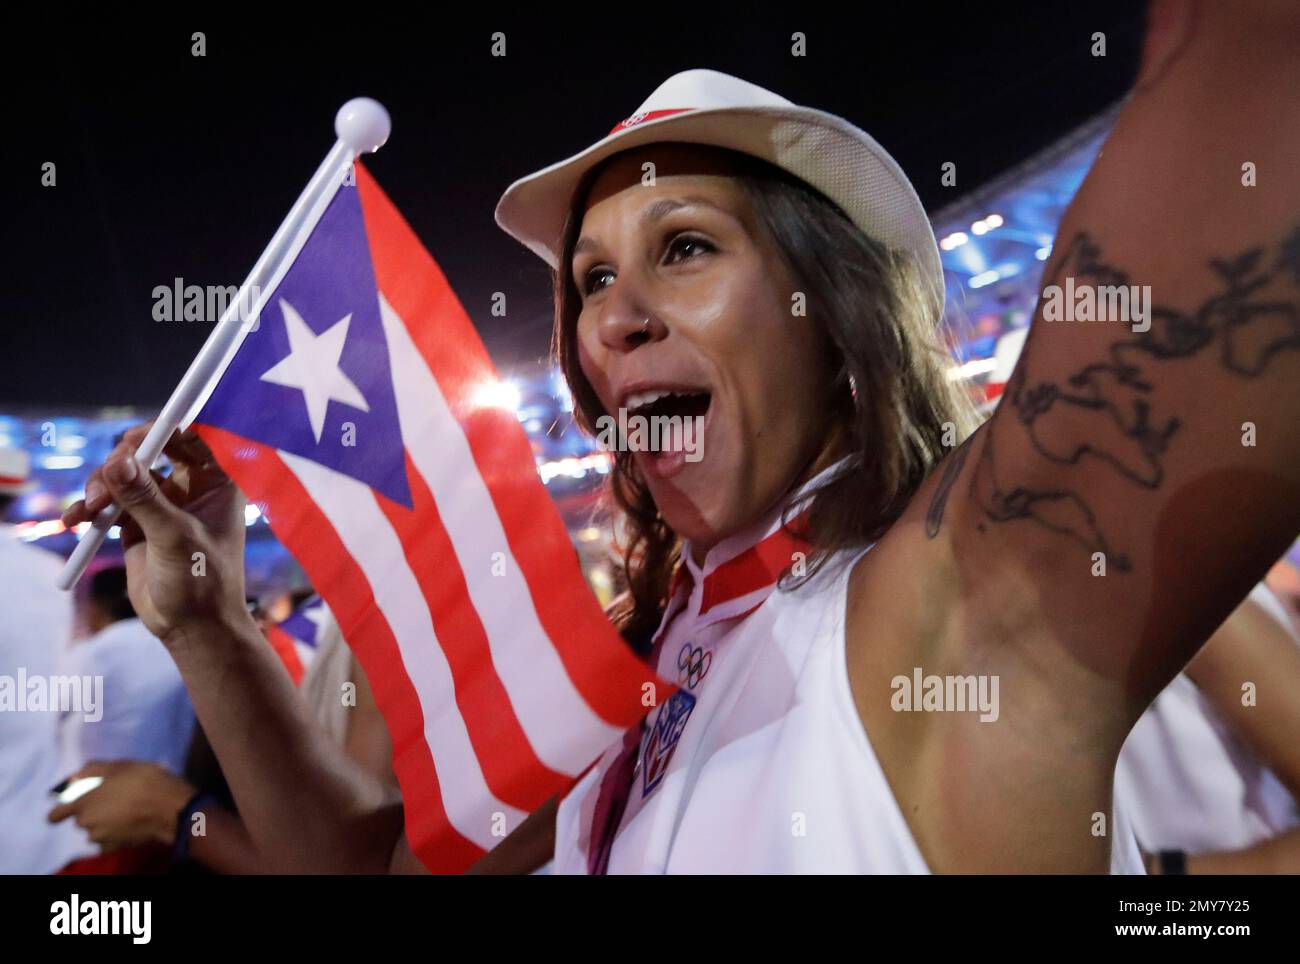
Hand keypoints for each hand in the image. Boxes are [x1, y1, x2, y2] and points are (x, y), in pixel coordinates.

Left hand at [47, 761, 196, 852]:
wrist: (170, 807)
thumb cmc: (144, 781)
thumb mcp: (119, 765)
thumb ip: (92, 770)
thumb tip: (75, 777)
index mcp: (82, 803)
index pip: (56, 814)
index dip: (62, 809)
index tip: (75, 803)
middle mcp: (86, 823)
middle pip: (80, 819)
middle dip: (93, 810)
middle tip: (114, 797)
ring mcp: (100, 838)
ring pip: (95, 829)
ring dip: (105, 821)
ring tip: (126, 810)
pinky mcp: (115, 847)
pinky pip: (108, 840)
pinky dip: (115, 833)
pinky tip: (129, 823)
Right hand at [62, 422, 250, 644]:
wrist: (192, 627)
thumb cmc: (202, 581)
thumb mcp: (174, 537)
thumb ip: (145, 499)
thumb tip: (117, 461)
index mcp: (217, 482)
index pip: (192, 438)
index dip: (161, 431)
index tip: (132, 440)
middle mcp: (191, 487)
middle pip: (151, 452)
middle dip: (121, 462)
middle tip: (105, 480)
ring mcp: (162, 505)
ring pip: (125, 477)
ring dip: (101, 486)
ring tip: (89, 510)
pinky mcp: (137, 524)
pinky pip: (110, 503)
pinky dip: (90, 508)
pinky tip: (75, 520)